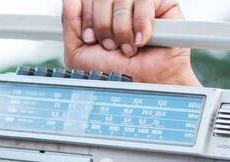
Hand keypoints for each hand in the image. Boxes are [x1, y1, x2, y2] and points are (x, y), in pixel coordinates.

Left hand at [61, 0, 200, 86]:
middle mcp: (116, 3)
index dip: (86, 19)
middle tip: (110, 46)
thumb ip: (69, 24)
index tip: (90, 39)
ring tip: (127, 48)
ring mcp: (138, 1)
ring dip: (122, 30)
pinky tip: (141, 41)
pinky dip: (141, 26)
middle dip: (103, 26)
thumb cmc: (114, 71)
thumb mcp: (79, 53)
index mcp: (98, 10)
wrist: (143, 84)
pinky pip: (144, 1)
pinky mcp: (160, 2)